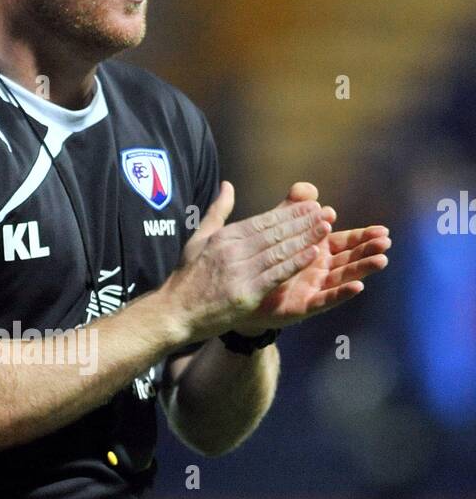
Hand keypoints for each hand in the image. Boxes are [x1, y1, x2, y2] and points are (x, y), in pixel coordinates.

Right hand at [162, 180, 333, 345]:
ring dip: (304, 239)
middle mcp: (232, 250)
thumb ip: (217, 212)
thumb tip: (227, 185)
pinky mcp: (245, 293)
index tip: (310, 205)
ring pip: (279, 251)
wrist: (173, 312)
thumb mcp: (198, 239)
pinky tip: (312, 254)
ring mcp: (239, 271)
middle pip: (274, 232)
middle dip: (302, 222)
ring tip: (325, 228)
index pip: (263, 220)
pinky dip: (295, 263)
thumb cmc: (187, 278)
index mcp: (224, 236)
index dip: (289, 212)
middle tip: (325, 212)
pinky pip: (276, 274)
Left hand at [230, 182, 390, 336]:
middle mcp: (320, 270)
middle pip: (350, 258)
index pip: (345, 241)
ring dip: (362, 269)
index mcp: (317, 250)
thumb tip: (308, 189)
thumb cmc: (260, 260)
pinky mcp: (304, 306)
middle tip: (387, 241)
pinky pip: (325, 299)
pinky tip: (358, 287)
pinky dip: (341, 293)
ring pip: (343, 277)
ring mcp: (314, 288)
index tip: (382, 229)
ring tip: (382, 260)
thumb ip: (290, 208)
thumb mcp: (275, 229)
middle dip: (369, 250)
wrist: (238, 292)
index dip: (363, 236)